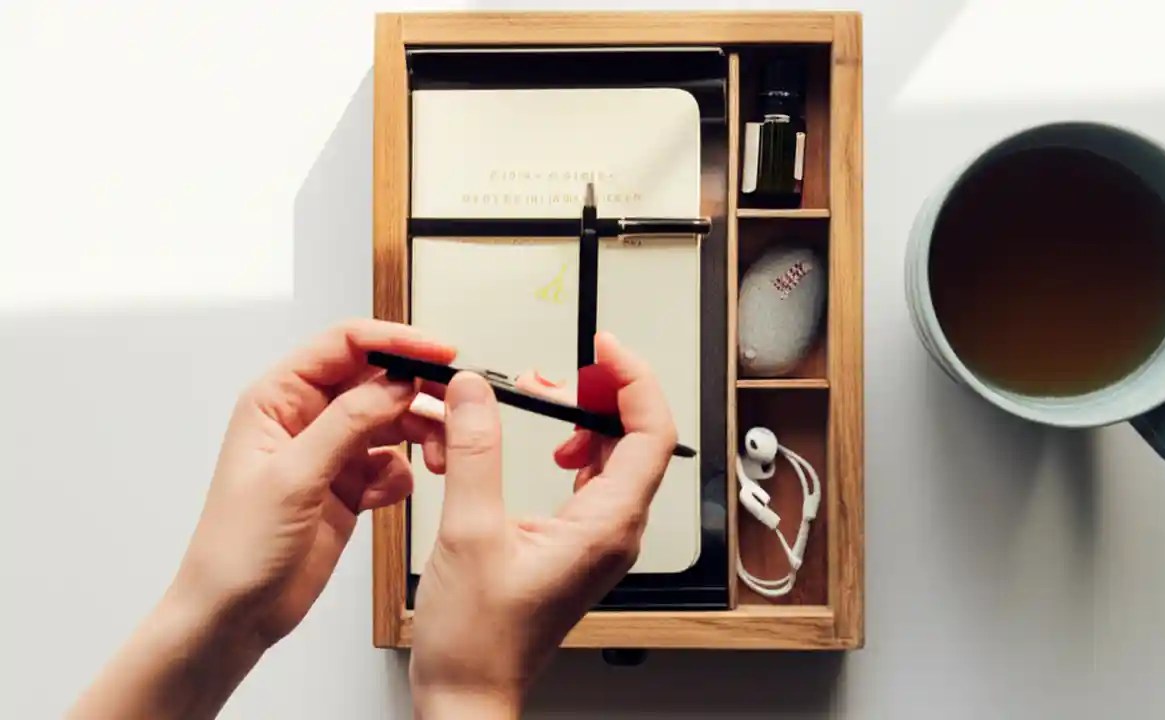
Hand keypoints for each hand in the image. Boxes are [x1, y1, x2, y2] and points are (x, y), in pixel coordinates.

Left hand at [68, 319, 454, 719]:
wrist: (233, 615)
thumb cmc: (236, 549)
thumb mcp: (293, 477)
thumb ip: (347, 423)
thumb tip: (396, 383)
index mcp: (277, 399)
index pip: (345, 344)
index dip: (395, 341)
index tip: (439, 353)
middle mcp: (304, 418)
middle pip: (376, 379)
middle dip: (416, 392)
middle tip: (453, 408)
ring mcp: (328, 452)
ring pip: (391, 421)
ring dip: (419, 435)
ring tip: (436, 459)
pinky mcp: (346, 485)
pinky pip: (391, 464)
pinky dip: (400, 476)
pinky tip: (384, 498)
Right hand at [410, 332, 677, 716]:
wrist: (470, 691)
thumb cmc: (478, 639)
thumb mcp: (469, 531)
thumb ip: (475, 451)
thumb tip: (476, 392)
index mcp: (606, 526)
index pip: (653, 434)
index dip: (634, 380)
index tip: (604, 348)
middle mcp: (615, 531)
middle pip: (636, 438)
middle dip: (596, 394)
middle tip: (549, 378)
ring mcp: (600, 539)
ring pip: (615, 456)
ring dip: (582, 420)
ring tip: (539, 403)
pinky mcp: (580, 544)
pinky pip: (595, 480)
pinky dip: (573, 449)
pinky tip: (546, 447)